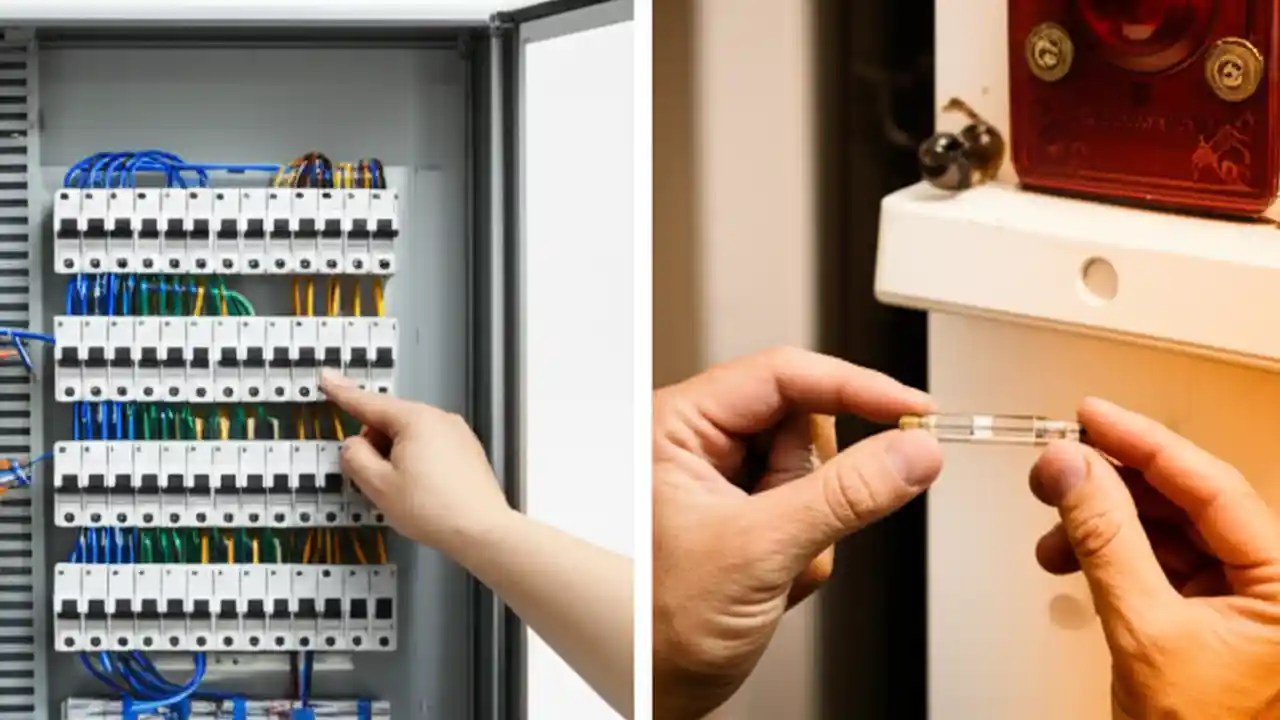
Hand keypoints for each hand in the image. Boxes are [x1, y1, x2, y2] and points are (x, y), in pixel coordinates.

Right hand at [320, 370, 513, 553]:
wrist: (481, 531)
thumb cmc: (437, 509)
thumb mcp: (379, 485)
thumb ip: (355, 458)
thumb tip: (352, 445)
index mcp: (416, 420)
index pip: (368, 402)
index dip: (342, 392)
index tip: (328, 379)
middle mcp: (440, 419)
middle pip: (389, 422)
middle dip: (375, 446)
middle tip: (377, 479)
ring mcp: (457, 434)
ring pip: (410, 437)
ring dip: (396, 457)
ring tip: (406, 490)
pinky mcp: (466, 450)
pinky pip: (430, 447)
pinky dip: (417, 463)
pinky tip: (422, 490)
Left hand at [652, 348, 941, 718]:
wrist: (648, 692)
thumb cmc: (654, 626)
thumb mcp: (761, 552)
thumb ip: (845, 496)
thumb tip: (910, 452)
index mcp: (674, 426)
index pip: (781, 376)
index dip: (853, 388)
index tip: (910, 411)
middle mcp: (695, 444)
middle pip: (805, 424)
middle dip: (815, 488)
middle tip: (790, 533)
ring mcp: (721, 481)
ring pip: (814, 473)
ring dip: (812, 530)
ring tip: (770, 569)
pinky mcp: (744, 514)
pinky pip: (811, 512)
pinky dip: (807, 552)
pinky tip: (771, 582)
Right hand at [1031, 398, 1279, 718]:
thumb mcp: (1148, 633)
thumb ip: (1106, 542)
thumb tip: (1073, 469)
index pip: (1211, 484)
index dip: (1143, 441)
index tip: (1089, 415)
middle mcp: (1274, 581)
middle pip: (1187, 500)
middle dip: (1111, 482)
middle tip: (1056, 463)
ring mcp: (1244, 598)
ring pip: (1166, 528)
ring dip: (1101, 522)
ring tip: (1054, 526)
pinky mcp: (1211, 614)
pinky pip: (1157, 561)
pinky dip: (1108, 554)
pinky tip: (1071, 556)